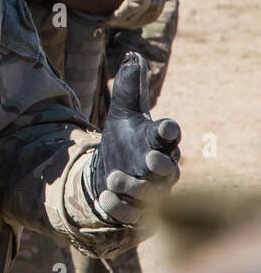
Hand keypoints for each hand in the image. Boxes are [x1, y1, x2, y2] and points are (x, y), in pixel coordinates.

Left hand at [86, 53, 180, 226]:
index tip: (165, 126)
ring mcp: (151, 194)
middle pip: (168, 170)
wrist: (108, 175)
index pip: (169, 135)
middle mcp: (161, 170)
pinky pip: (133, 216)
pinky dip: (119, 209)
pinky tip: (105, 200)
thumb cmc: (123, 142)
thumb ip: (129, 89)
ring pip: (150, 195)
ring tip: (112, 177)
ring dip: (133, 187)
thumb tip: (133, 56)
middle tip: (147, 159)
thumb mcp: (123, 114)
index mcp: (158, 143)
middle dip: (160, 165)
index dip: (168, 131)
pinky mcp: (137, 214)